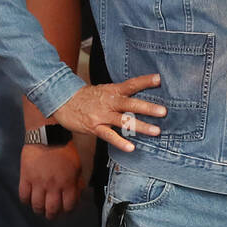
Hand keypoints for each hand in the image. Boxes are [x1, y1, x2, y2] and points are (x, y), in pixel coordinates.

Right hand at [19, 141, 84, 219]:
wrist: (47, 137)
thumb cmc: (64, 149)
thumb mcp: (77, 165)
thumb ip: (76, 181)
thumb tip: (77, 193)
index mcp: (68, 182)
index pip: (69, 205)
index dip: (68, 210)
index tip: (67, 211)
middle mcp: (53, 185)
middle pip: (52, 209)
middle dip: (53, 215)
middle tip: (52, 215)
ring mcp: (38, 183)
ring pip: (37, 205)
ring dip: (39, 211)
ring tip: (40, 210)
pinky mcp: (26, 178)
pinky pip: (24, 195)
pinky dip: (26, 201)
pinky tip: (29, 201)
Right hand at [50, 74, 166, 151]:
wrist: (62, 101)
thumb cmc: (89, 97)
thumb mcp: (106, 90)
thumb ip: (123, 92)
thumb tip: (144, 91)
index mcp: (113, 91)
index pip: (131, 84)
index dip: (145, 81)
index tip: (159, 79)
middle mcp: (109, 102)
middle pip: (130, 104)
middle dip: (148, 108)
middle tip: (164, 111)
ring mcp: (102, 115)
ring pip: (123, 121)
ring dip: (141, 126)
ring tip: (156, 131)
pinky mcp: (94, 127)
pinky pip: (109, 135)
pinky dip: (120, 142)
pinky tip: (131, 148)